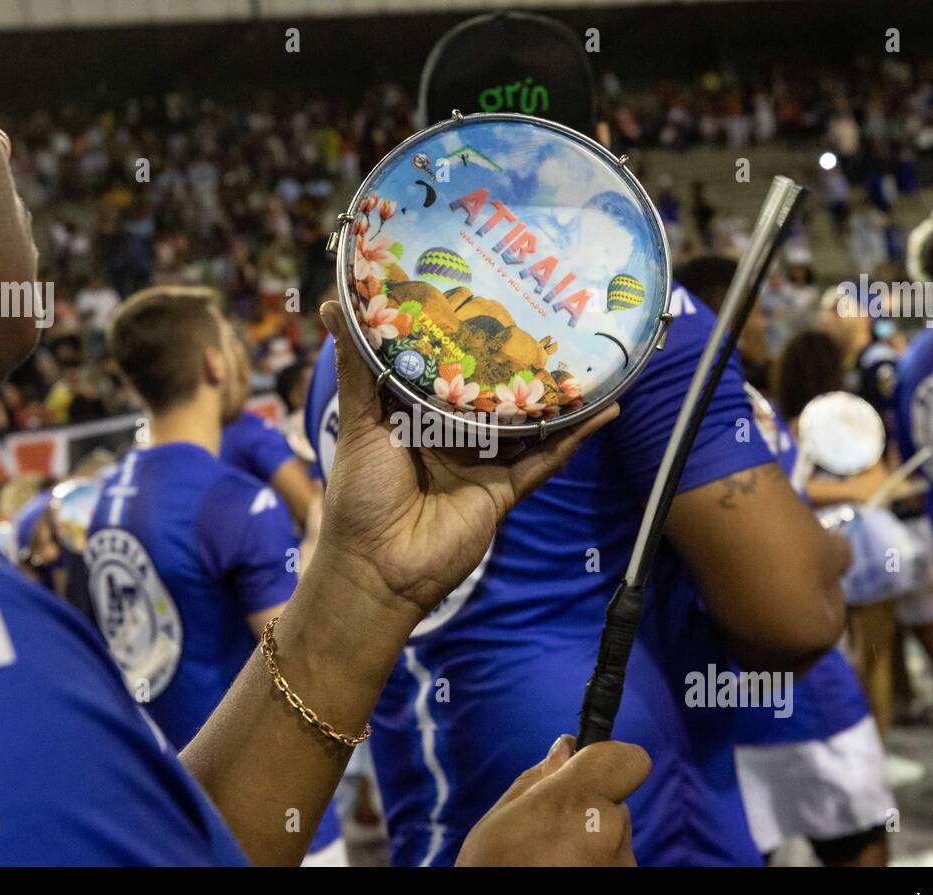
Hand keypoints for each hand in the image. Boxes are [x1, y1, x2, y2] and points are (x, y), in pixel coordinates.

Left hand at [315, 299, 616, 618]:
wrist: (377, 566)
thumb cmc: (360, 492)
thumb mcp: (359, 420)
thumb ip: (358, 366)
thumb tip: (327, 304)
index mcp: (415, 413)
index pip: (447, 365)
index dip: (465, 334)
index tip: (486, 289)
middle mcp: (452, 434)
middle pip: (493, 390)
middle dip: (518, 359)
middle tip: (548, 311)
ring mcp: (483, 462)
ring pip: (526, 421)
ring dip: (556, 394)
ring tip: (588, 353)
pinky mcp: (506, 491)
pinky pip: (546, 459)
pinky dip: (574, 436)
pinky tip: (605, 407)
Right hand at [456, 735, 650, 865]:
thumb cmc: (491, 872)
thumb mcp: (500, 819)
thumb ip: (539, 778)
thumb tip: (565, 748)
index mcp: (576, 802)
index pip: (628, 759)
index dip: (608, 759)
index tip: (585, 768)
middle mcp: (609, 833)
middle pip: (616, 803)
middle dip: (590, 809)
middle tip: (547, 831)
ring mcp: (622, 868)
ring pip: (614, 838)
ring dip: (591, 844)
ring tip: (549, 864)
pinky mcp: (625, 889)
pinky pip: (613, 865)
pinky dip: (594, 868)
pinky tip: (562, 877)